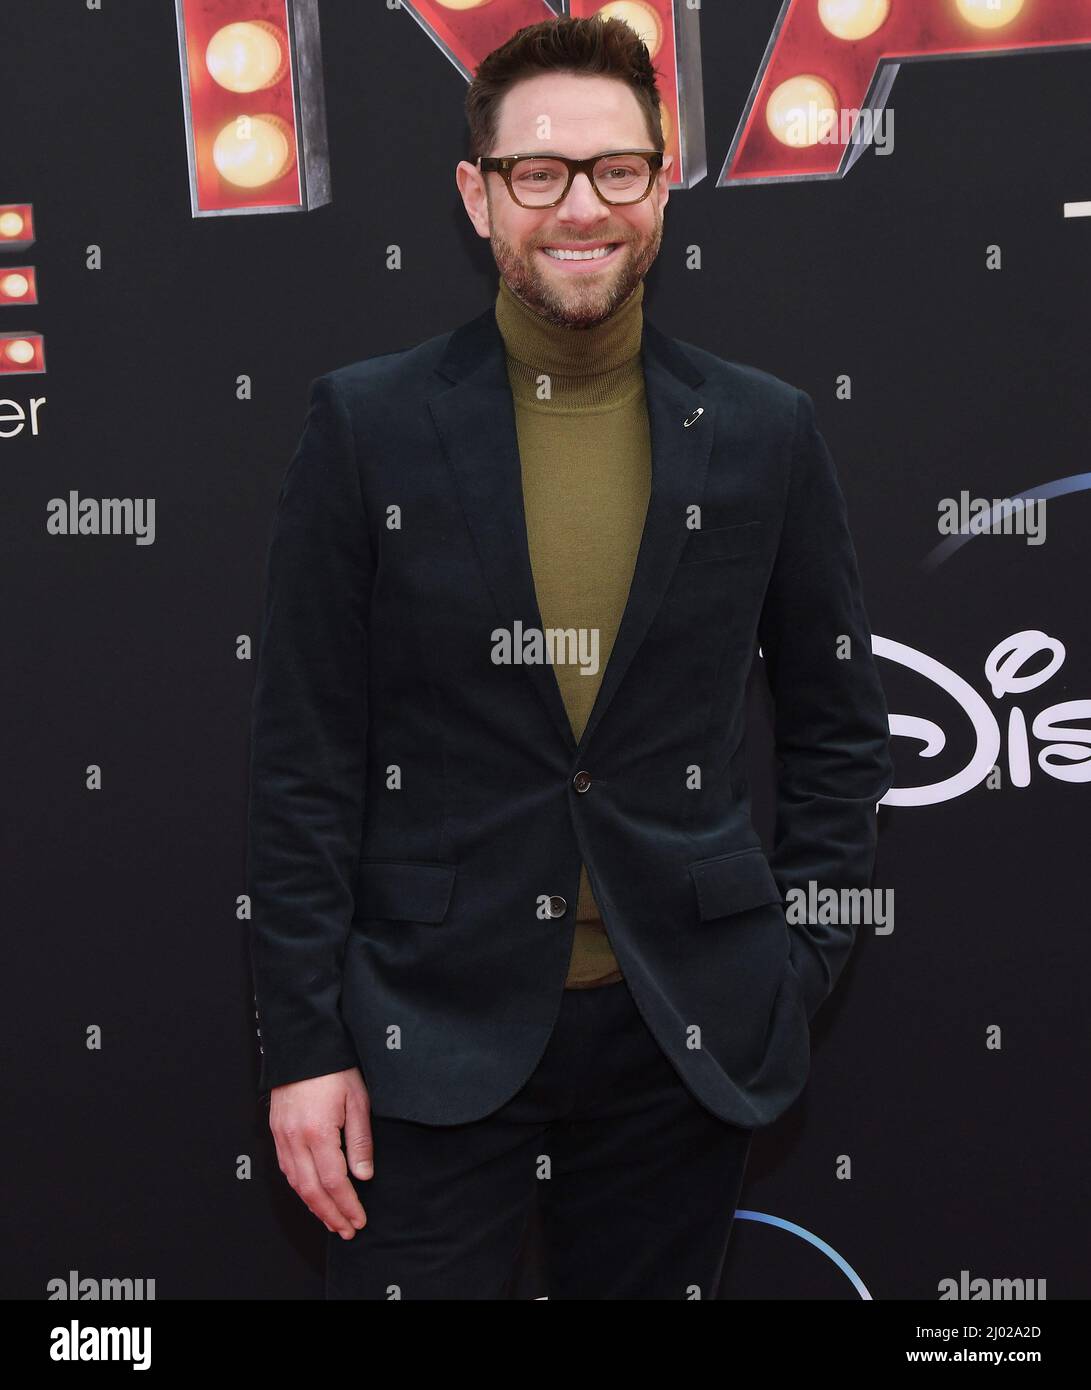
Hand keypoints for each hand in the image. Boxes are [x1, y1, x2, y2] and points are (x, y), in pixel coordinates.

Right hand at [269, 1067, 372, 1238]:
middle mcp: (295, 1139)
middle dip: (330, 1215)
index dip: (347, 1206)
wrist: (303, 1044)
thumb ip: (360, 1141)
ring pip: (296, 1183)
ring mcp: (282, 1136)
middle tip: (347, 1230)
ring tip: (332, 1220)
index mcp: (318, 1132)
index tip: (359, 1220)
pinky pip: (286, 1169)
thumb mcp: (358, 1100)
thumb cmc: (335, 1068)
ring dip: (314, 1206)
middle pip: (312, 1190)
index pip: (334, 1182)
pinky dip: (300, 1188)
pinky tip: (312, 1194)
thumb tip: (363, 1176)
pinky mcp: (276, 1131)